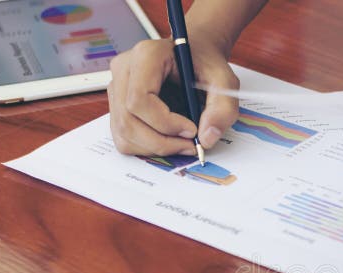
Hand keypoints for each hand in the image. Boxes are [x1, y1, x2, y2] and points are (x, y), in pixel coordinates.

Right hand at [107, 36, 239, 155]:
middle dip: (162, 142)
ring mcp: (117, 87)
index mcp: (146, 55)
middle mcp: (125, 69)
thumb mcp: (224, 81)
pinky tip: (169, 141)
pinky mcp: (118, 104)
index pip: (139, 99)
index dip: (165, 123)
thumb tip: (206, 138)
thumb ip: (222, 108)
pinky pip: (123, 136)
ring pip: (123, 132)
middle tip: (191, 146)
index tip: (192, 131)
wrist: (196, 56)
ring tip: (183, 144)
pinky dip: (147, 147)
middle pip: (128, 120)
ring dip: (155, 147)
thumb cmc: (205, 64)